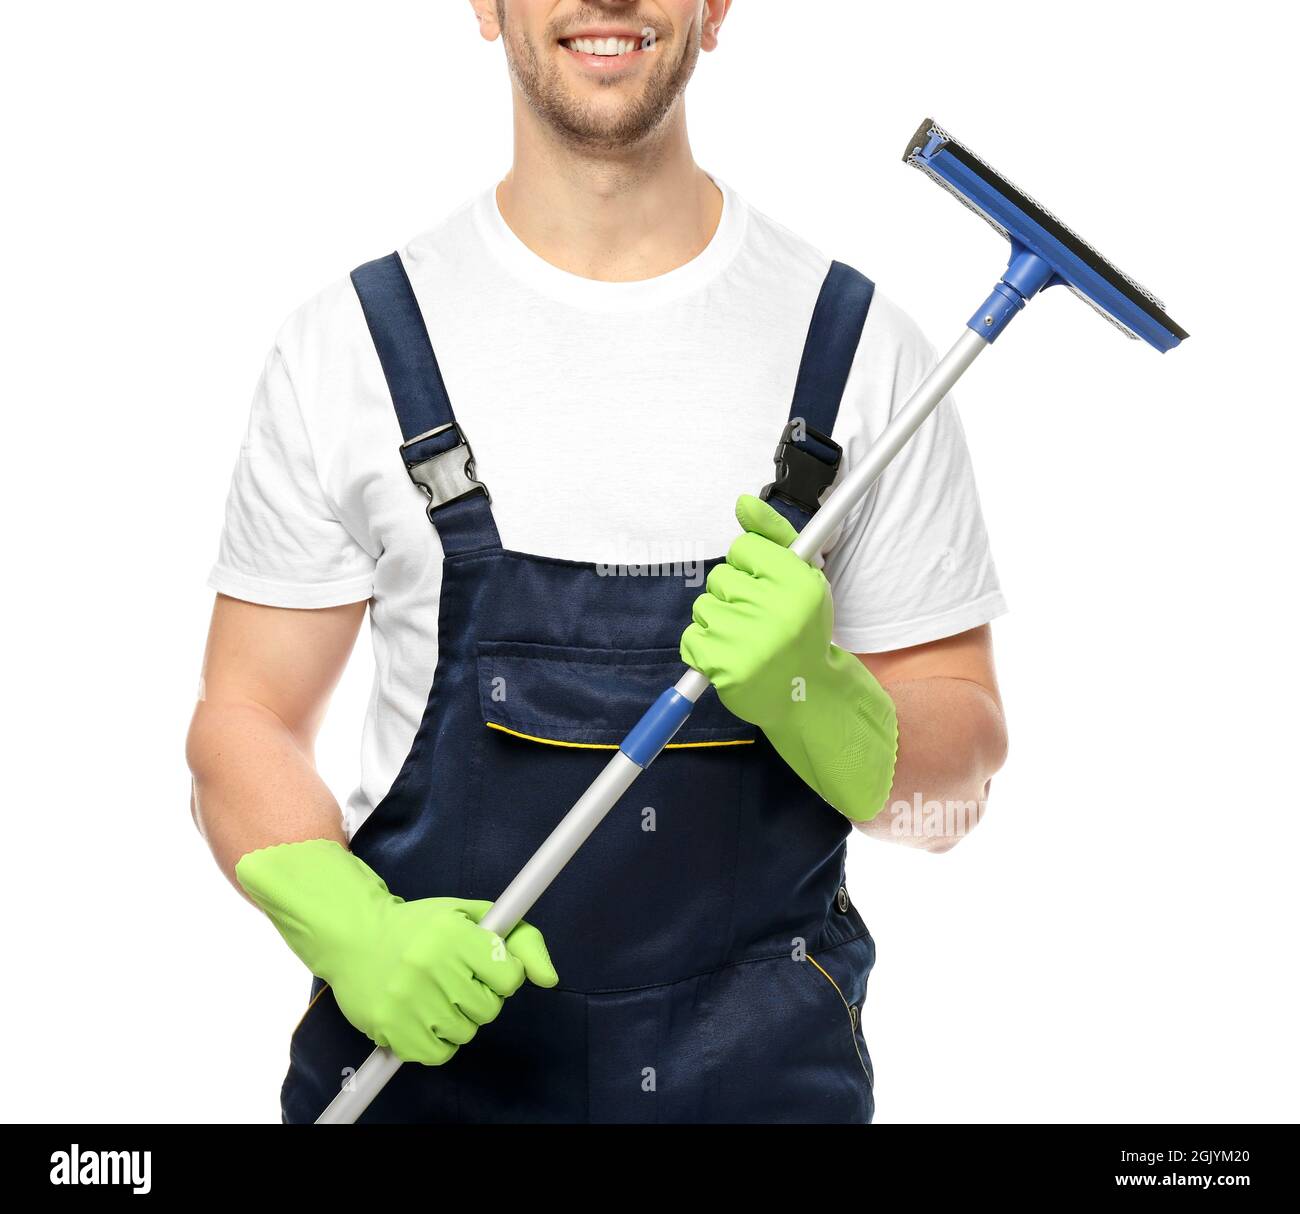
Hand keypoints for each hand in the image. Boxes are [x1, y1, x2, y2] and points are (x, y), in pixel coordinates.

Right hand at [236, 839, 557, 1064]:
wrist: (354, 937)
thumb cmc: (420, 926)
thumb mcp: (472, 915)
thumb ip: (520, 939)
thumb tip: (550, 979)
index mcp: (453, 934)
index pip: (510, 976)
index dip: (502, 973)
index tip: (484, 964)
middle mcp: (430, 966)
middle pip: (489, 1008)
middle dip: (479, 995)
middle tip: (455, 978)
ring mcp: (407, 1000)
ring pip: (465, 1033)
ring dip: (458, 1018)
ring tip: (436, 994)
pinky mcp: (390, 1028)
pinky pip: (438, 1054)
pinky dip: (438, 1041)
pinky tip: (424, 1016)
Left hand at [681, 494, 897, 820]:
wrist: (807, 694)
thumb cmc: (801, 629)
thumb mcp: (801, 577)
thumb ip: (773, 535)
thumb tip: (741, 502)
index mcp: (799, 581)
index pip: (743, 547)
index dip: (751, 567)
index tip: (766, 588)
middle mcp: (777, 608)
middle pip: (721, 576)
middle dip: (733, 596)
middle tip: (758, 620)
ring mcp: (749, 639)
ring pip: (704, 606)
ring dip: (718, 622)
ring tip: (747, 641)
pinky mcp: (725, 666)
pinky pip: (691, 637)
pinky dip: (703, 648)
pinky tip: (731, 657)